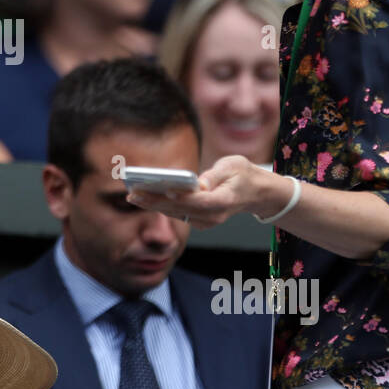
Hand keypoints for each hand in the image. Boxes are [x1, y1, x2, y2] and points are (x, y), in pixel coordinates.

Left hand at [127, 155, 284, 228]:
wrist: (255, 193)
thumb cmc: (242, 174)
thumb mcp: (234, 166)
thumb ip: (215, 175)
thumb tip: (199, 184)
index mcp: (224, 201)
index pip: (200, 200)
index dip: (182, 197)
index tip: (164, 190)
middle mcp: (214, 216)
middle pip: (181, 209)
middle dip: (156, 201)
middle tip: (134, 193)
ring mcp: (206, 221)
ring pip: (176, 214)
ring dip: (153, 205)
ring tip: (133, 195)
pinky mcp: (199, 221)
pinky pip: (177, 214)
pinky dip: (160, 206)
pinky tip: (144, 198)